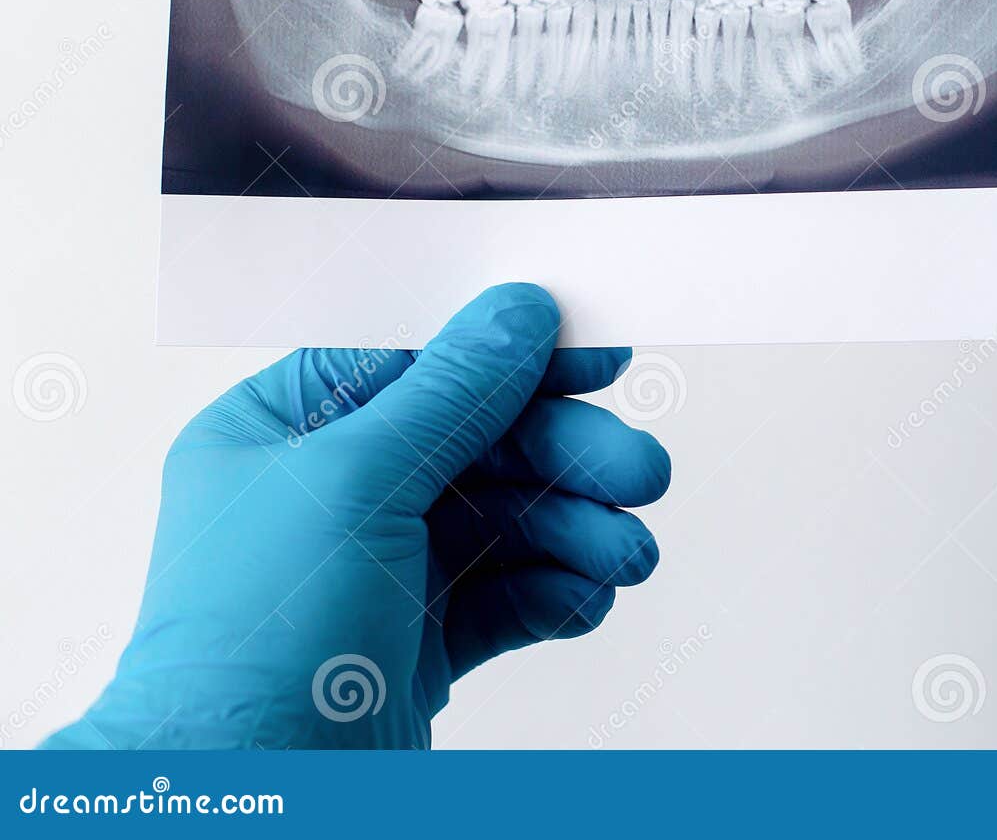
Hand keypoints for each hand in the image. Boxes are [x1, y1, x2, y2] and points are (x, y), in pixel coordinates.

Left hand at [43, 284, 668, 748]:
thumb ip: (451, 392)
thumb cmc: (253, 647)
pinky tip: (589, 597)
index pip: (415, 363)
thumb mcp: (356, 483)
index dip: (510, 355)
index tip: (599, 355)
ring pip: (505, 522)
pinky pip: (507, 596)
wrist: (255, 811)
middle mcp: (327, 498)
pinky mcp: (416, 644)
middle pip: (479, 444)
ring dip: (577, 531)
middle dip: (566, 458)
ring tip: (629, 553)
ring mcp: (375, 573)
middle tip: (639, 470)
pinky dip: (556, 592)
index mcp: (280, 435)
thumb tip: (519, 312)